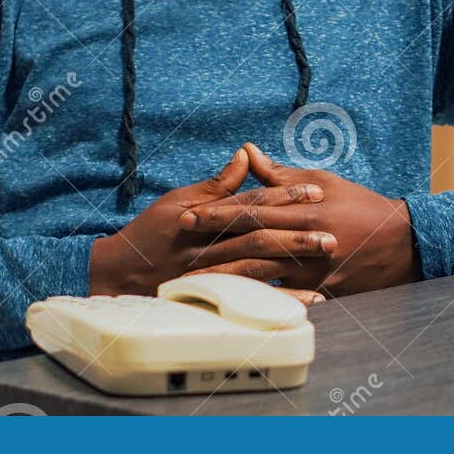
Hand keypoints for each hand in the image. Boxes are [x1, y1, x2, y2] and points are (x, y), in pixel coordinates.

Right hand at [88, 146, 334, 300]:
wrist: (120, 273)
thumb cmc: (152, 233)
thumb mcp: (179, 201)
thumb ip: (216, 183)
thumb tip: (246, 155)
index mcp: (207, 217)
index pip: (251, 203)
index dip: (284, 196)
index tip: (316, 191)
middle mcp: (211, 244)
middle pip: (261, 234)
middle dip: (298, 231)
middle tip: (333, 230)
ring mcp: (212, 273)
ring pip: (259, 266)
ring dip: (295, 262)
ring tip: (327, 257)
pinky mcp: (213, 296)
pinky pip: (253, 298)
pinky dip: (283, 298)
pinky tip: (311, 299)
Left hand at [178, 143, 421, 295]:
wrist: (402, 243)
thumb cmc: (361, 207)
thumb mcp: (324, 180)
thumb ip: (281, 173)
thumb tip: (247, 151)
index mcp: (307, 207)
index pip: (254, 207)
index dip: (219, 210)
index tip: (190, 212)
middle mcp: (308, 237)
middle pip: (252, 239)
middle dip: (213, 241)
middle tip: (182, 244)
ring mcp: (315, 268)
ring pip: (262, 272)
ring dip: (225, 273)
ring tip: (194, 276)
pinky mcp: (321, 291)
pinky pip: (282, 298)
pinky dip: (256, 299)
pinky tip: (230, 302)